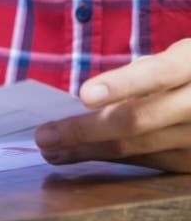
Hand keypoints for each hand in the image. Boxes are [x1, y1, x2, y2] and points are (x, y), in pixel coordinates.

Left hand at [35, 39, 190, 172]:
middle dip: (85, 131)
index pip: (159, 73)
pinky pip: (148, 162)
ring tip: (52, 151)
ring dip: (88, 151)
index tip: (85, 94)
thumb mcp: (183, 58)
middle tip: (44, 137)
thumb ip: (146, 73)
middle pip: (138, 120)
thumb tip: (93, 99)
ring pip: (138, 147)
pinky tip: (81, 156)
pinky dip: (111, 158)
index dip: (123, 84)